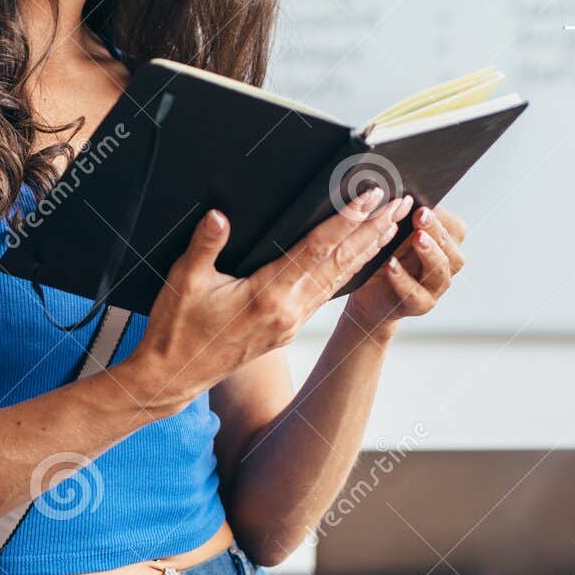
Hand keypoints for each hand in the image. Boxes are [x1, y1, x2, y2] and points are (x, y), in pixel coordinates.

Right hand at [123, 188, 413, 410]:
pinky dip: (346, 273)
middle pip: (340, 264)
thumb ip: (205, 245)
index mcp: (268, 295)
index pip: (316, 249)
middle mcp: (288, 311)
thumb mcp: (184, 281)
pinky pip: (325, 295)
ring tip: (391, 227)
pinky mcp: (286, 331)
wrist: (172, 377)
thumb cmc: (176, 329)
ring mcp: (290, 323)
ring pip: (338, 281)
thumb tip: (219, 216)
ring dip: (367, 252)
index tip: (369, 198)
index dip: (345, 221)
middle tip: (401, 206)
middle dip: (373, 233)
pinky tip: (358, 261)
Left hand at [341, 202, 467, 334]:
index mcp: (444, 244)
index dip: (441, 217)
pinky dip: (403, 279)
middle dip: (436, 231)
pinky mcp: (418, 305)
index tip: (423, 203)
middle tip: (421, 215)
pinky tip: (391, 265)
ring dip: (429, 253)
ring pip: (440, 271)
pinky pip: (414, 294)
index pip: (454, 229)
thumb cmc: (384, 256)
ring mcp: (434, 288)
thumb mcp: (393, 231)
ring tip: (416, 238)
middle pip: (451, 250)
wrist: (368, 293)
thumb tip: (400, 191)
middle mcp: (444, 266)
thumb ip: (402, 214)